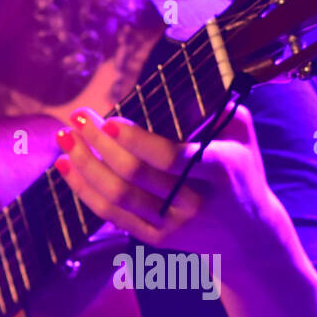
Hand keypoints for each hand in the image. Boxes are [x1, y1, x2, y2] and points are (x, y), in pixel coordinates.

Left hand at [52, 104, 294, 267]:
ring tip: (64, 137)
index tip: (111, 119)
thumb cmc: (241, 175)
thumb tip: (198, 77)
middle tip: (78, 116)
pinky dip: (84, 190)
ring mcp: (174, 225)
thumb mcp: (244, 140)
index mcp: (221, 171)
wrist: (251, 239)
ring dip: (84, 165)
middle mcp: (196, 201)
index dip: (137, 141)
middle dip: (99, 144)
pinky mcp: (156, 240)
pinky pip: (111, 215)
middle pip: (136, 176)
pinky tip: (65, 166)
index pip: (174, 158)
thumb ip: (223, 109)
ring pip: (118, 197)